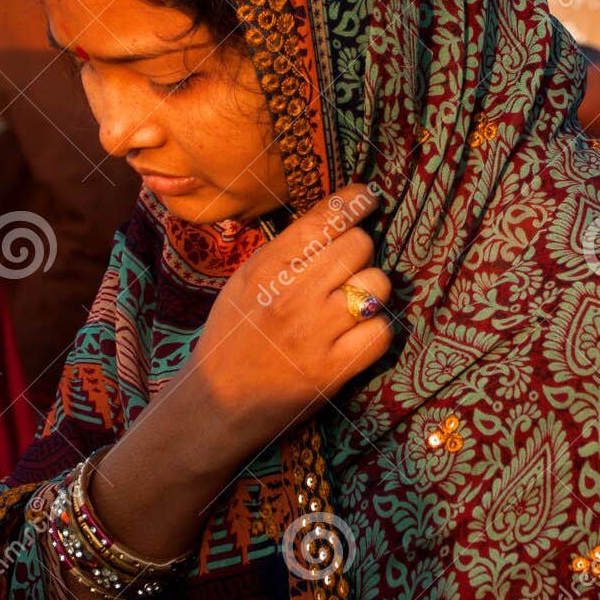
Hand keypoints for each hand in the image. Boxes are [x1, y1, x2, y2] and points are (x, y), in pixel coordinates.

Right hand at [183, 184, 392, 464]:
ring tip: (349, 306)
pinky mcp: (334, 370)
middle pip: (360, 245)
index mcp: (267, 268)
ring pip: (377, 285)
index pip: (325, 219)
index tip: (368, 197)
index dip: (355, 201)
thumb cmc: (232, 336)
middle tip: (344, 272)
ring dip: (370, 293)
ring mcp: (315, 333)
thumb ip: (284, 251)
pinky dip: (374, 333)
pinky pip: (381, 332)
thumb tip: (333, 219)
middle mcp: (292, 295)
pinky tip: (355, 336)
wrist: (218, 402)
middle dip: (358, 254)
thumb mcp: (244, 281)